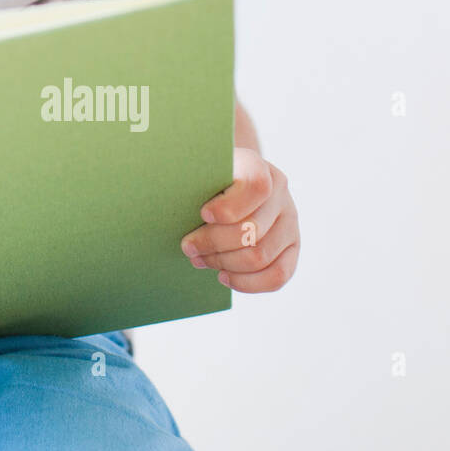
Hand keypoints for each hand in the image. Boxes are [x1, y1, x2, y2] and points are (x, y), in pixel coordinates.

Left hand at [180, 147, 298, 292]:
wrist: (230, 182)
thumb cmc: (205, 178)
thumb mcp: (199, 171)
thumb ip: (189, 181)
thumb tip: (157, 196)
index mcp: (258, 167)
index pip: (255, 187)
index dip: (229, 206)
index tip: (203, 215)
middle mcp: (280, 193)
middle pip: (252, 230)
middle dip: (213, 243)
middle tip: (188, 247)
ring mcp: (290, 221)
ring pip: (261, 256)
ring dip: (224, 263)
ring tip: (200, 260)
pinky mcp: (292, 247)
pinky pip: (278, 275)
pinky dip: (248, 283)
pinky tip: (224, 277)